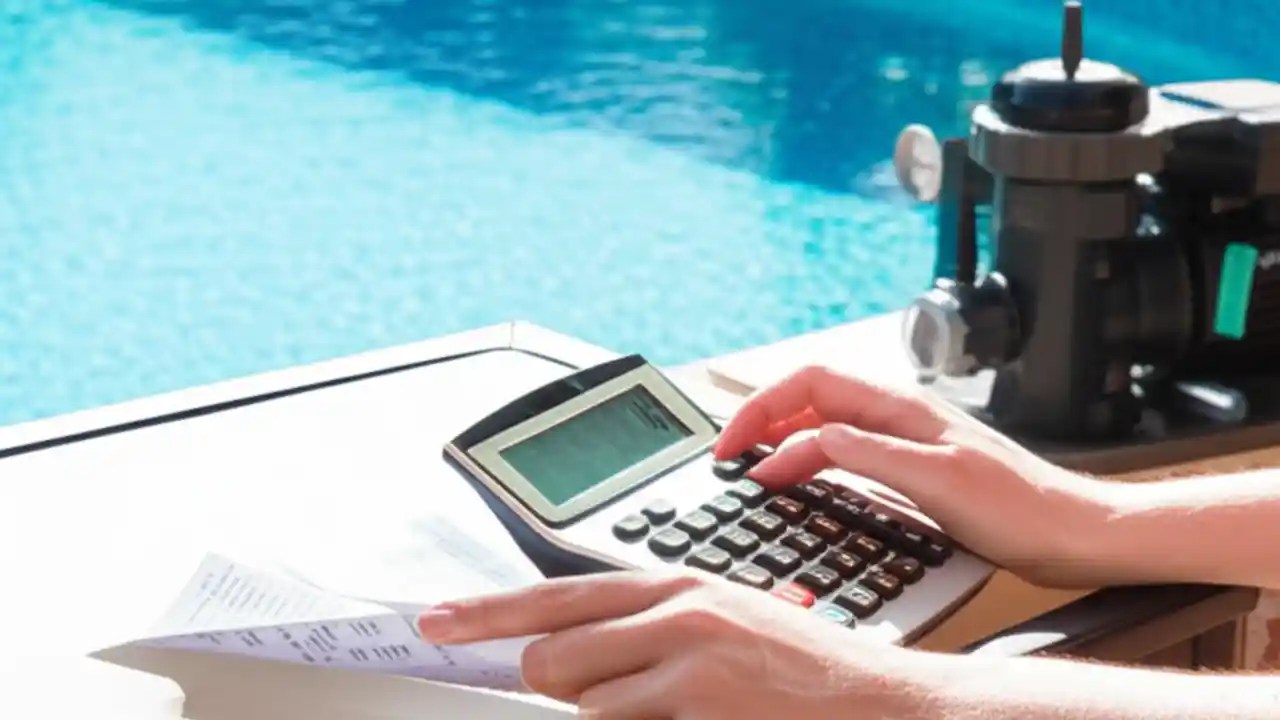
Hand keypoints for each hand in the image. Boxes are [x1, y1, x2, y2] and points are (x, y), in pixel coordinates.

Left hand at [416, 570, 937, 718]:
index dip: (487, 610)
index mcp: (676, 583)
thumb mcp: (721, 625)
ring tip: (679, 708)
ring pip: (583, 701)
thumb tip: (563, 657)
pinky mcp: (701, 702)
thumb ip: (644, 631)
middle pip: (553, 651)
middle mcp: (676, 609)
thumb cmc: (799, 668)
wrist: (880, 701)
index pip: (557, 592)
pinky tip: (696, 719)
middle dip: (560, 685)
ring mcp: (689, 656)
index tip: (437, 623)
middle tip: (616, 694)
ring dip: (610, 715)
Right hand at [713, 365, 1121, 587]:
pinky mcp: (911, 469)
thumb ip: (867, 453)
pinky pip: (844, 454)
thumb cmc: (1020, 508)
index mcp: (898, 407)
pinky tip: (802, 485)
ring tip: (752, 472)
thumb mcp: (935, 480)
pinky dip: (811, 464)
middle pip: (809, 400)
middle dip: (761, 422)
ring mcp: (902, 441)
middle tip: (728, 461)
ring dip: (782, 443)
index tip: (732, 447)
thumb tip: (806, 440)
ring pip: (823, 427)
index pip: (809, 383)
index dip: (761, 408)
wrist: (1074, 534)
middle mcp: (896, 416)